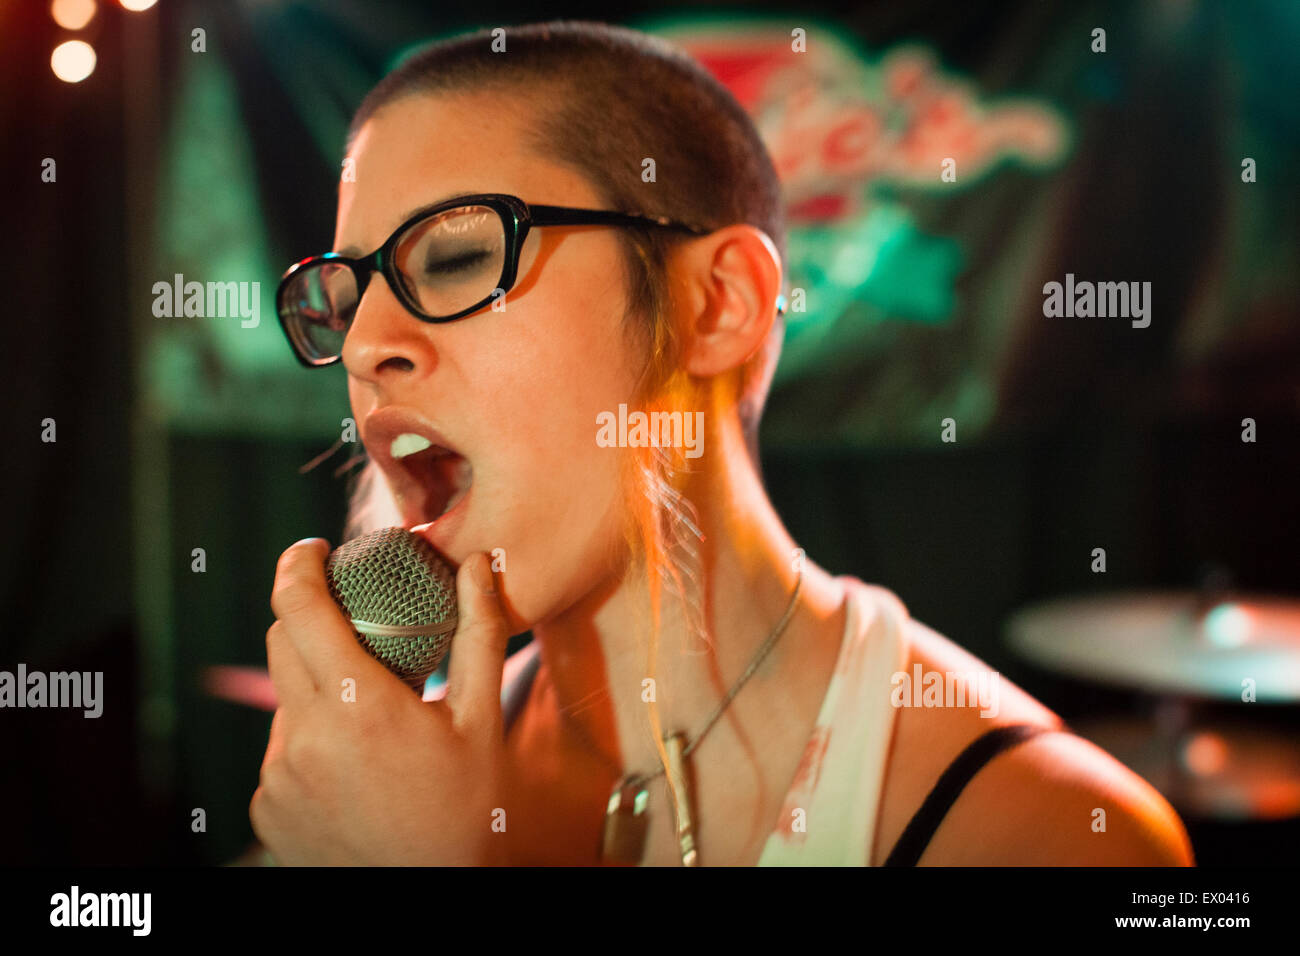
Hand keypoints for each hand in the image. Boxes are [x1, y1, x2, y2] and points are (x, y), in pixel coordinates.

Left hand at [249, 541, 511, 864]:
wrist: (430, 899)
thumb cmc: (466, 811)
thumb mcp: (481, 720)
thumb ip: (478, 634)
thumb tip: (477, 566)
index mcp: (357, 707)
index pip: (299, 608)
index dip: (297, 564)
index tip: (313, 548)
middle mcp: (302, 739)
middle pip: (281, 643)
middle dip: (310, 618)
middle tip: (356, 621)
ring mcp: (277, 777)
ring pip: (285, 699)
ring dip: (317, 685)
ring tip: (370, 713)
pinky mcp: (266, 809)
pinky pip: (282, 749)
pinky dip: (311, 738)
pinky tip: (354, 763)